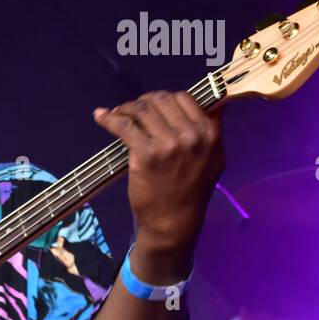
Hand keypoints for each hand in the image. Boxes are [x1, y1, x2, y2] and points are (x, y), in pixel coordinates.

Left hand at [94, 91, 224, 282]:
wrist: (174, 221)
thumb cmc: (191, 190)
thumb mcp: (215, 159)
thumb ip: (214, 131)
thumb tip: (217, 105)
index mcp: (209, 133)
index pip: (184, 98)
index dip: (164, 98)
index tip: (152, 105)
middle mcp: (191, 135)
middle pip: (161, 100)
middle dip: (143, 101)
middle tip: (131, 110)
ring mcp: (168, 143)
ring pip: (142, 109)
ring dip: (125, 108)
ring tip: (116, 114)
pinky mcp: (145, 154)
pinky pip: (123, 126)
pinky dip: (109, 118)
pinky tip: (101, 117)